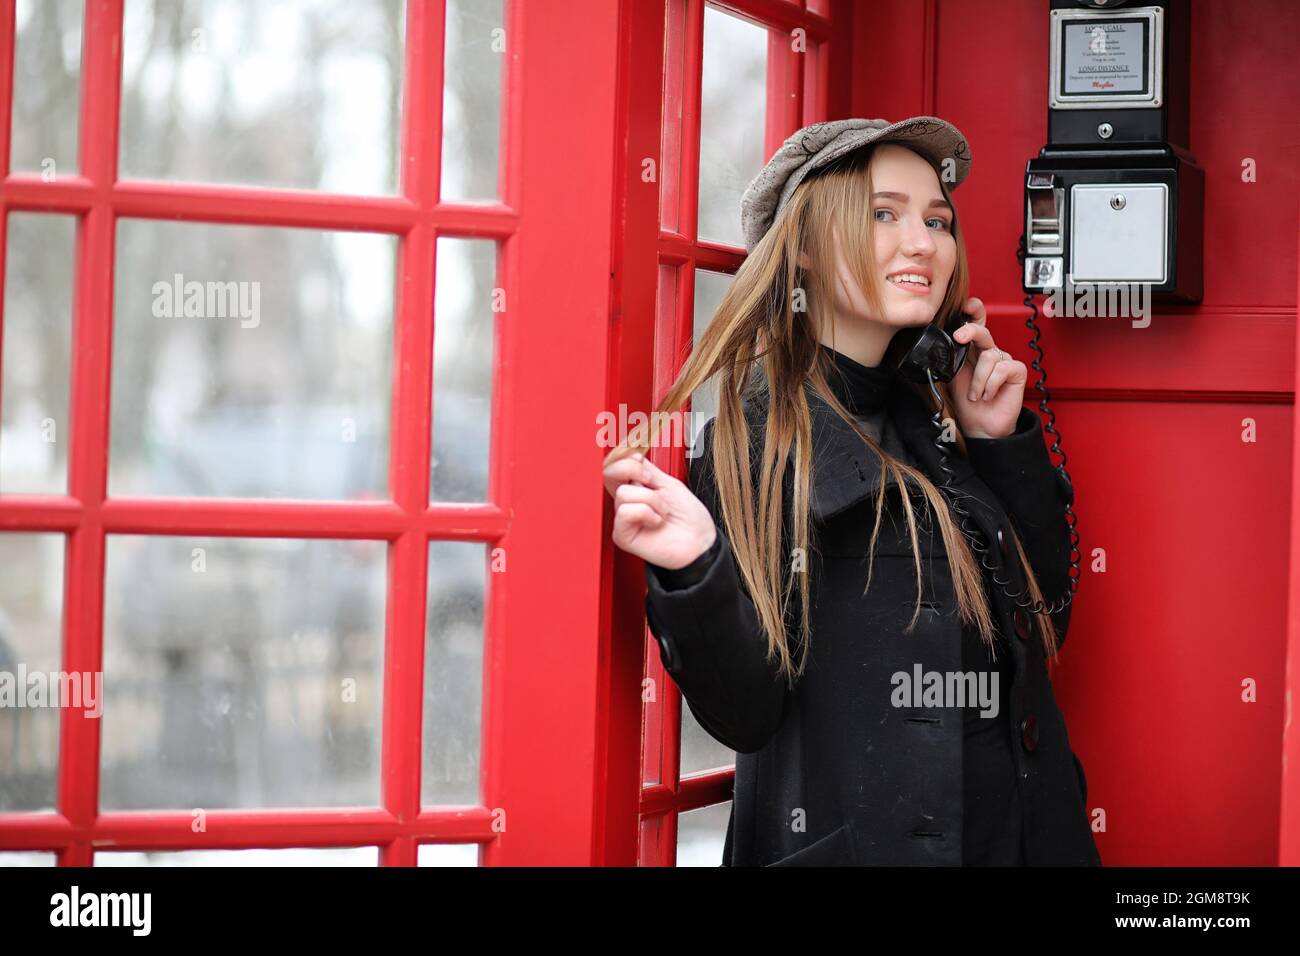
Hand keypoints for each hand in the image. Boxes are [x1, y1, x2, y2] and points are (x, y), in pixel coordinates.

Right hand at [603, 452, 717, 568]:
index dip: (622, 456)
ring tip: (662, 511)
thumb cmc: (689, 517)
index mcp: (634, 488)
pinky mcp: (622, 536)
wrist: (700, 540)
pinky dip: (647, 513)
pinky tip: (656, 522)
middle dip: (634, 471)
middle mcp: (625, 502)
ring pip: (624, 492)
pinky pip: (625, 512)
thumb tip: (631, 454)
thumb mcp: (668, 483)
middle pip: (609, 473)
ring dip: (651, 499)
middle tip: (653, 483)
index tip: (639, 457)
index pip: (613, 465)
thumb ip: (647, 469)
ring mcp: (622, 519)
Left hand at [948, 297, 1025, 439]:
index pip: (976, 324)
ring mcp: (1004, 361)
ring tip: (977, 395)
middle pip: (983, 332)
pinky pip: (1002, 369)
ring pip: (989, 357)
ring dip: (978, 381)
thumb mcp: (954, 376)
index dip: (974, 311)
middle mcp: (989, 352)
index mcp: (973, 350)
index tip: (966, 305)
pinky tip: (989, 394)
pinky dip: (991, 384)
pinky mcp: (1017, 371)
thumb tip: (942, 344)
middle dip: (970, 331)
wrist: (981, 425)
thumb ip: (952, 357)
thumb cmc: (968, 402)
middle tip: (959, 338)